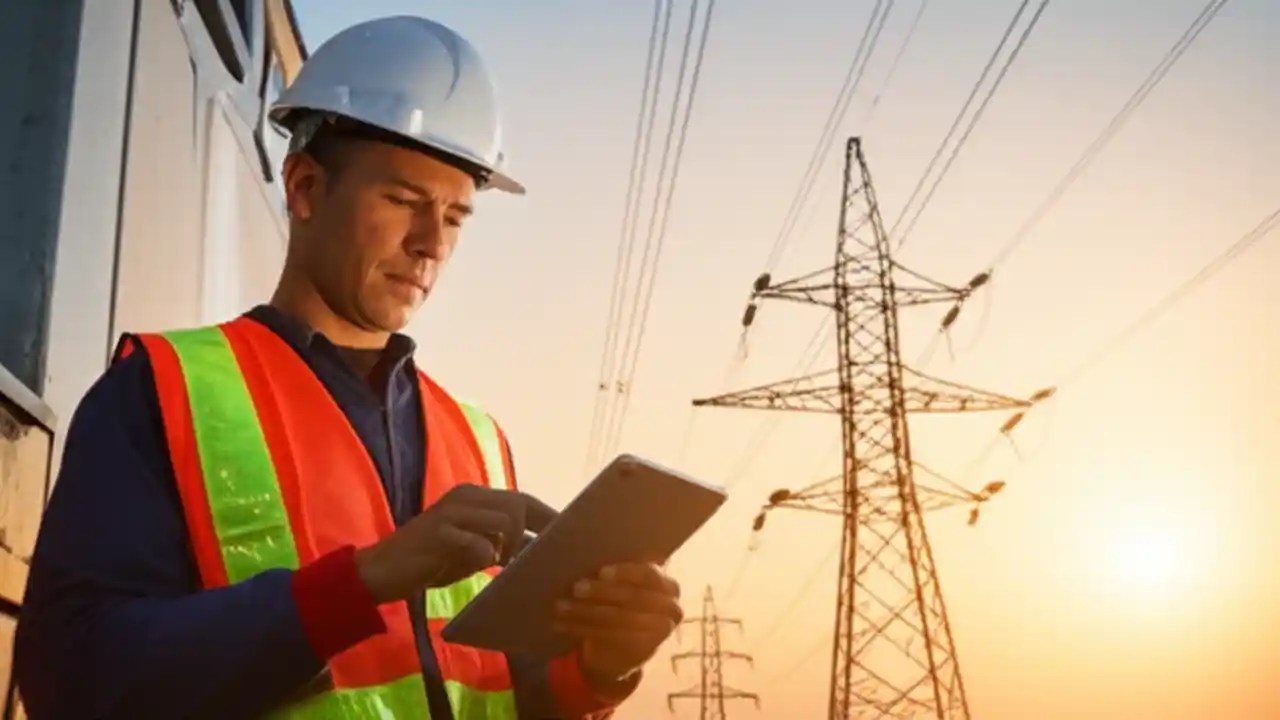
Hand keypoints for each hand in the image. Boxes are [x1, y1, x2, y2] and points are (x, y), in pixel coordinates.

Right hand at [355, 484, 557, 602]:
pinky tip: (479, 565)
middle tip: (530, 558)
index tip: (570, 533)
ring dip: (508, 547)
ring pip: (505, 520)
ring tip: (496, 563)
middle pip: (519, 505)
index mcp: (474, 498)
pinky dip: (485, 556)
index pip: (522, 499)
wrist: (382, 571)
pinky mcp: (439, 532)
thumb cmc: (431, 562)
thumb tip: (540, 549)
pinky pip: (479, 542)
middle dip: (532, 533)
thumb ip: (502, 545)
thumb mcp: (473, 551)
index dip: (548, 516)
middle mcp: (465, 497)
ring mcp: (452, 512)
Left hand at [552, 562, 681, 682]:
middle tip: (575, 587)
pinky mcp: (644, 650)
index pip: (649, 574)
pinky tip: (561, 624)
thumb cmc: (620, 603)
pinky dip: (582, 628)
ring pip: (619, 618)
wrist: (622, 648)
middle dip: (601, 592)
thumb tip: (584, 552)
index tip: (601, 571)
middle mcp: (671, 607)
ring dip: (585, 611)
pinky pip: (611, 637)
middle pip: (634, 597)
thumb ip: (614, 572)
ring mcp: (661, 632)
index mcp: (667, 584)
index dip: (625, 572)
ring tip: (560, 606)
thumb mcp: (622, 585)